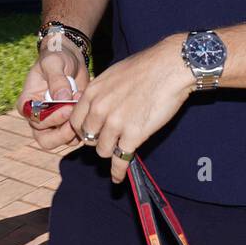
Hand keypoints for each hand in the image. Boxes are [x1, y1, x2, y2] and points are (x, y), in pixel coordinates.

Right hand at [16, 36, 89, 150]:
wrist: (70, 59)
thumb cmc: (57, 58)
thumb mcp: (54, 63)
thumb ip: (57, 80)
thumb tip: (62, 98)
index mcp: (28, 102)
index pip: (34, 118)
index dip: (50, 118)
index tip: (66, 107)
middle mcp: (38, 117)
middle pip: (44, 139)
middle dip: (62, 134)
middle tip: (75, 119)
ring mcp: (53, 123)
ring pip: (60, 141)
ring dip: (74, 130)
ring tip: (82, 106)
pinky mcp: (67, 124)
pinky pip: (74, 137)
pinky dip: (82, 128)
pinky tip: (86, 108)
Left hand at [66, 33, 193, 183]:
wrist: (170, 67)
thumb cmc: (145, 68)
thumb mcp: (113, 75)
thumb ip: (101, 93)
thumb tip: (96, 106)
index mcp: (93, 93)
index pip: (75, 122)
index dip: (83, 131)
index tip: (92, 134)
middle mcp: (100, 109)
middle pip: (88, 139)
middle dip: (97, 141)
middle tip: (109, 140)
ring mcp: (116, 123)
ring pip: (102, 151)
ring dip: (111, 152)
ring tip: (120, 148)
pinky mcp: (134, 135)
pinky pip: (120, 161)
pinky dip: (118, 171)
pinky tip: (118, 176)